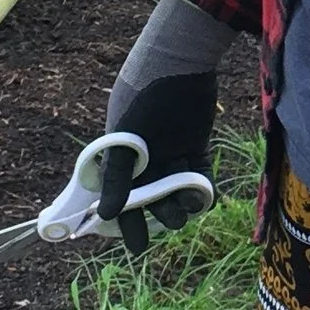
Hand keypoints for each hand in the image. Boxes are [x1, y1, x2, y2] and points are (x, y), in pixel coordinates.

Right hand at [103, 0, 237, 251]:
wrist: (179, 62)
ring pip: (177, 189)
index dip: (127, 223)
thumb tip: (103, 215)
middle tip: (172, 220)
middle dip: (160, 214)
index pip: (121, 198)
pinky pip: (198, 174)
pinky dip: (203, 188)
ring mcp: (171, 152)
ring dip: (182, 203)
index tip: (137, 247)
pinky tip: (206, 197)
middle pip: (152, 198)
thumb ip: (116, 177)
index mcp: (122, 158)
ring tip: (188, 207)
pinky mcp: (196, 144)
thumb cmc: (143, 100)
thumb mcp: (125, 141)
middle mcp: (146, 158)